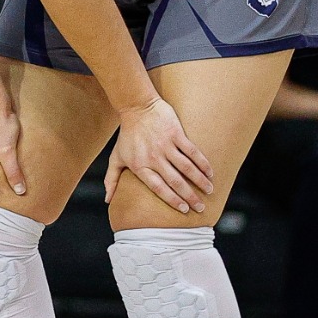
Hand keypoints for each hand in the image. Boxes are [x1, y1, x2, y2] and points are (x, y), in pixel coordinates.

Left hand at [106, 96, 215, 213]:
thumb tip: (108, 200)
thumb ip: (112, 179)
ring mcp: (165, 145)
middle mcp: (153, 158)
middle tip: (200, 207)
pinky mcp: (176, 134)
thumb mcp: (116, 158)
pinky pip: (192, 152)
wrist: (136, 107)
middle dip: (190, 196)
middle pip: (175, 181)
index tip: (183, 209)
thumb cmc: (126, 136)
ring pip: (186, 168)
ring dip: (200, 181)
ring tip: (209, 191)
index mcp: (139, 166)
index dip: (172, 200)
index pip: (158, 188)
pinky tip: (210, 173)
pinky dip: (202, 163)